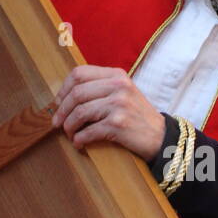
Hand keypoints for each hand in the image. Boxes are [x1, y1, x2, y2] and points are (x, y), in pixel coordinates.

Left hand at [51, 65, 165, 160]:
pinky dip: (79, 139)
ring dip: (69, 126)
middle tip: (57, 122)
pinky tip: (79, 144)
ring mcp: (119, 104)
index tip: (58, 102)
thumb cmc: (136, 116)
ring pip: (80, 113)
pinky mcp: (118, 124)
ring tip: (69, 134)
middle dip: (62, 110)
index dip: (63, 89)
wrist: (160, 136)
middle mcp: (118, 86)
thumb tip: (66, 96)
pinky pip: (88, 131)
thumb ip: (100, 88)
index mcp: (116, 75)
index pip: (79, 73)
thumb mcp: (123, 92)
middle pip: (76, 93)